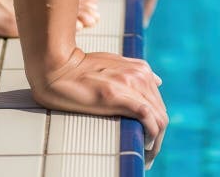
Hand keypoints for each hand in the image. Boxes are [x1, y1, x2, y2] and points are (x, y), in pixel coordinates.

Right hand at [30, 49, 167, 167]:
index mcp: (141, 70)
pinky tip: (143, 146)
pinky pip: (146, 117)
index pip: (158, 104)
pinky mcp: (117, 96)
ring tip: (146, 157)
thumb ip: (135, 72)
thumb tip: (158, 81)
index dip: (157, 124)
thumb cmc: (80, 67)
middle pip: (161, 113)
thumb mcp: (113, 63)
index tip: (150, 142)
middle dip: (158, 138)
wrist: (58, 67)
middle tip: (149, 155)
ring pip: (158, 118)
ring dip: (155, 143)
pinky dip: (150, 135)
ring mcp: (130, 85)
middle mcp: (140, 76)